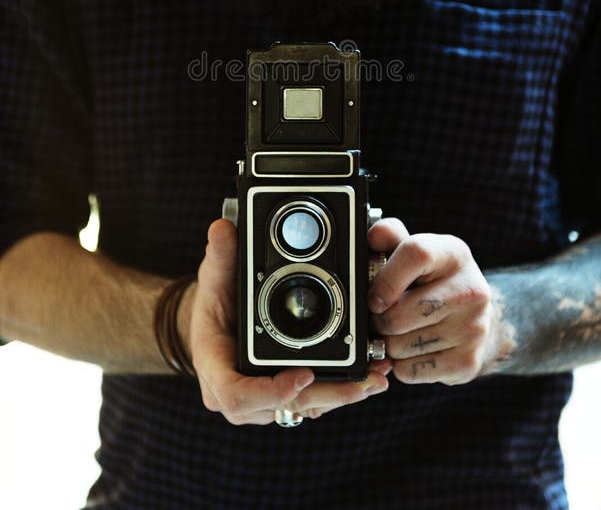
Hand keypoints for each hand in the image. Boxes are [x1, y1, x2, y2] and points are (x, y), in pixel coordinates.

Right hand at [189, 218, 390, 425]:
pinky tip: (368, 380)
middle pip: (283, 406)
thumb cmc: (215, 302)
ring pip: (302, 407)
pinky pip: (309, 402)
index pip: (238, 395)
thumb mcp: (215, 277)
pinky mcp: (282, 398)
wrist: (217, 324)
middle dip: (326, 394)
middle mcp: (238, 393)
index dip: (271, 391)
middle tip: (363, 380)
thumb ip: (221, 255)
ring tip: (375, 378)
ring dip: (340, 395)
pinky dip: (338, 391)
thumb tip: (222, 229)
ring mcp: (261, 401)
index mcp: (216, 368)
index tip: (303, 374)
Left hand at [368, 218, 496, 384]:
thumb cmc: (435, 281)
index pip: (415, 254)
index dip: (385, 277)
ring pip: (400, 345)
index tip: (373, 296)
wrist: (478, 319)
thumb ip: (391, 237)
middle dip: (379, 318)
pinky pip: (410, 371)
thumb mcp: (417, 250)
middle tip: (381, 314)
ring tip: (400, 330)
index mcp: (454, 253)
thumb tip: (371, 237)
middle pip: (399, 313)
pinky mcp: (467, 362)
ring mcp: (473, 329)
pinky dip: (401, 365)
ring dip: (388, 343)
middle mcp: (470, 289)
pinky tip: (414, 349)